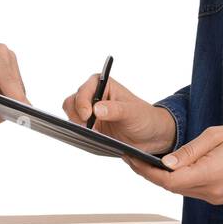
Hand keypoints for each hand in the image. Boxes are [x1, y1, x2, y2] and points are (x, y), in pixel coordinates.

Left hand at [0, 33, 29, 124]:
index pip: (7, 80)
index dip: (16, 99)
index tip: (22, 117)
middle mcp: (3, 54)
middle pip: (13, 90)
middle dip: (0, 110)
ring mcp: (8, 59)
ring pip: (15, 91)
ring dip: (0, 107)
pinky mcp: (9, 65)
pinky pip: (11, 89)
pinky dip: (1, 100)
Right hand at [62, 75, 176, 155]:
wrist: (150, 136)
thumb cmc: (144, 118)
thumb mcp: (132, 112)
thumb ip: (115, 110)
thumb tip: (96, 109)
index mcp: (102, 84)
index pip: (83, 90)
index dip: (82, 103)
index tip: (88, 116)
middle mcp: (93, 96)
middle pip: (72, 103)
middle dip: (77, 116)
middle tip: (88, 128)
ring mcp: (90, 113)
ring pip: (72, 117)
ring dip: (78, 126)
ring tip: (94, 134)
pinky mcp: (90, 127)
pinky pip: (77, 129)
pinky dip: (81, 134)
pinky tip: (93, 139)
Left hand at [122, 124, 222, 203]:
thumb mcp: (215, 136)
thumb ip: (189, 151)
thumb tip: (166, 162)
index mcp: (210, 175)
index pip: (170, 181)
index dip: (148, 172)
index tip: (134, 160)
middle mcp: (211, 192)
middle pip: (172, 188)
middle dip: (151, 174)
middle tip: (134, 159)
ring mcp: (215, 197)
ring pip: (181, 190)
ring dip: (164, 178)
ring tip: (148, 161)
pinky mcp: (218, 197)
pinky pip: (192, 190)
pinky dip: (179, 180)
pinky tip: (172, 168)